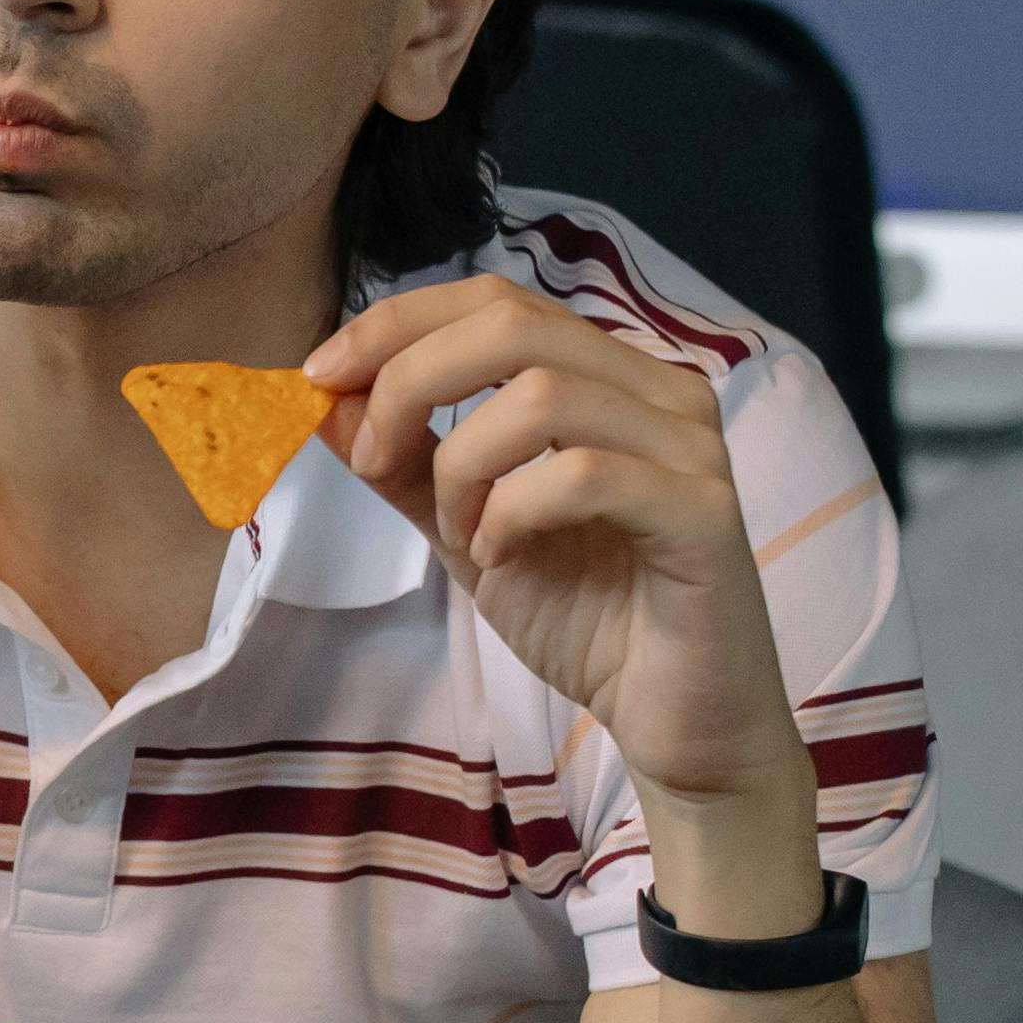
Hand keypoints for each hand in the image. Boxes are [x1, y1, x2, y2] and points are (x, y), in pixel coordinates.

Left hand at [304, 278, 805, 816]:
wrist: (676, 722)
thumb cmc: (589, 619)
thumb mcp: (469, 531)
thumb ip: (408, 464)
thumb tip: (326, 398)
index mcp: (608, 377)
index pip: (495, 299)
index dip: (396, 325)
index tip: (319, 377)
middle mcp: (659, 391)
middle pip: (512, 323)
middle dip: (409, 381)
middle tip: (370, 458)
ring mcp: (688, 446)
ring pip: (540, 394)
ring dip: (463, 466)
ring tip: (464, 534)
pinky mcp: (703, 511)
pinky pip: (580, 475)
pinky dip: (512, 513)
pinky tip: (503, 558)